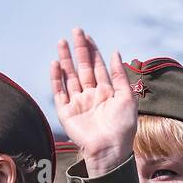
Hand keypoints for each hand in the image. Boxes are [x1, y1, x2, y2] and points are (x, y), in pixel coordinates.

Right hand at [49, 27, 136, 177]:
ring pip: (70, 76)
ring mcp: (78, 103)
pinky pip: (60, 92)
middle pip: (83, 68)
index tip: (88, 36)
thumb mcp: (127, 97)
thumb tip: (116, 52)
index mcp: (106, 93)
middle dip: (79, 50)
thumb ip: (120, 75)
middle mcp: (91, 96)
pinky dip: (57, 78)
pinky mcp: (66, 113)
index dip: (93, 51)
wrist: (110, 150)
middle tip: (76, 32)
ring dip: (66, 59)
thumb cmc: (123, 127)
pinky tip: (56, 64)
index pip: (98, 67)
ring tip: (62, 42)